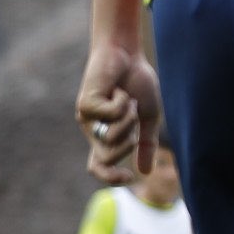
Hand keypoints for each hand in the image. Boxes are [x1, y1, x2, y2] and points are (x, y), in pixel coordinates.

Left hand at [77, 43, 161, 184]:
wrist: (127, 55)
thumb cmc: (137, 83)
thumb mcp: (148, 119)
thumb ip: (147, 144)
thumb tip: (145, 172)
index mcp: (107, 137)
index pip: (99, 167)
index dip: (110, 178)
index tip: (128, 177)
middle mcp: (93, 131)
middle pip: (107, 158)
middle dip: (129, 141)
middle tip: (133, 116)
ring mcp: (86, 119)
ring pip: (111, 138)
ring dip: (128, 118)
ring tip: (126, 98)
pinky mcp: (85, 105)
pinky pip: (110, 116)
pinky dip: (123, 103)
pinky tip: (119, 90)